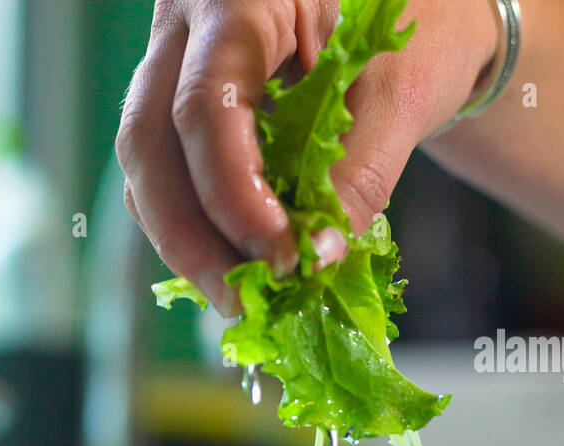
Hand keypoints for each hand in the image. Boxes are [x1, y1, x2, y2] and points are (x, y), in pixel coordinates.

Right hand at [116, 0, 499, 315]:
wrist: (415, 12)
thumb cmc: (416, 23)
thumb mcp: (401, 89)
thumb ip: (359, 172)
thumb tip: (316, 261)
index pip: (204, 105)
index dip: (232, 194)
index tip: (279, 257)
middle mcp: (187, 25)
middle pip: (149, 143)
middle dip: (190, 235)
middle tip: (240, 298)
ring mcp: (174, 66)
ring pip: (147, 168)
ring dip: (188, 240)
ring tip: (241, 291)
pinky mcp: (181, 106)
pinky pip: (167, 175)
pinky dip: (199, 226)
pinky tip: (237, 262)